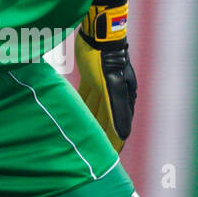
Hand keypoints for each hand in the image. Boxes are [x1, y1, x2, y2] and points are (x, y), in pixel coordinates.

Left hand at [75, 0, 136, 151]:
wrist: (100, 34)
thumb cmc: (107, 60)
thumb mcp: (112, 86)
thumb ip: (116, 111)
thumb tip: (123, 135)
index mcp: (123, 99)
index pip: (119, 128)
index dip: (114, 144)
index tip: (109, 161)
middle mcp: (115, 94)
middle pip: (107, 122)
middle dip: (102, 138)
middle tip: (94, 156)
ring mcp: (103, 85)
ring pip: (95, 111)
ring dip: (91, 124)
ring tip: (82, 139)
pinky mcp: (91, 77)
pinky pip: (86, 98)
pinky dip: (82, 108)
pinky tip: (74, 115)